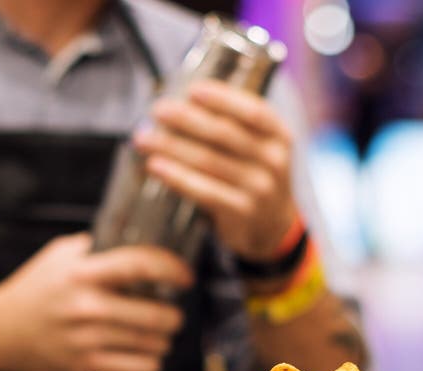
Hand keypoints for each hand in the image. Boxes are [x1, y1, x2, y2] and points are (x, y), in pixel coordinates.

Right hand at [0, 233, 191, 370]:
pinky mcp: (83, 370)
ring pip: (152, 344)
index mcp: (82, 273)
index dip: (173, 269)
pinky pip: (138, 370)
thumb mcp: (58, 256)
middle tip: (172, 314)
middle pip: (156, 314)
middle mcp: (86, 307)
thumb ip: (97, 247)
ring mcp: (85, 341)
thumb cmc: (33, 290)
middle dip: (173, 315)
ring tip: (157, 336)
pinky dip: (149, 363)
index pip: (142, 265)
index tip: (185, 277)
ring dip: (162, 340)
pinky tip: (144, 356)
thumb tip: (139, 235)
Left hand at [133, 79, 297, 260]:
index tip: (192, 89)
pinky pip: (203, 190)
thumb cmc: (253, 179)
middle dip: (186, 119)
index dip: (222, 98)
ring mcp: (258, 188)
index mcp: (279, 135)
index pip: (252, 110)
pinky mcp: (240, 211)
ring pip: (208, 161)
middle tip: (157, 110)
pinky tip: (155, 167)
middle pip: (223, 133)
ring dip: (172, 147)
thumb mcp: (258, 149)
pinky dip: (176, 177)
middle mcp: (272, 160)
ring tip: (144, 139)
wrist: (272, 228)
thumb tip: (182, 105)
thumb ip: (234, 129)